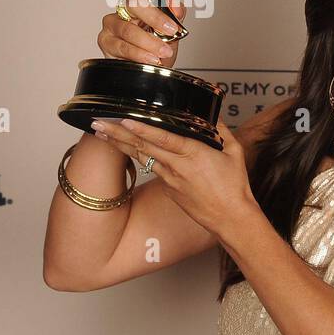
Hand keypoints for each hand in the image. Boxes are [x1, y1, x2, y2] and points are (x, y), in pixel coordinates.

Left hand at [90, 118, 256, 239]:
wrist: (230, 217)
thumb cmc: (234, 187)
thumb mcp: (235, 153)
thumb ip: (223, 131)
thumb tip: (215, 117)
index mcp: (193, 154)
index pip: (162, 138)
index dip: (142, 129)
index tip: (124, 120)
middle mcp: (176, 166)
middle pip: (142, 147)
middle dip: (117, 134)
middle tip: (98, 123)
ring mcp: (169, 179)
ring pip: (141, 157)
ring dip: (120, 144)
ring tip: (102, 133)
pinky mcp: (168, 189)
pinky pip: (153, 169)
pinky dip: (139, 158)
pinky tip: (128, 150)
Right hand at [98, 0, 184, 67]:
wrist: (153, 71)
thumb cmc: (159, 49)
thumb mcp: (173, 33)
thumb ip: (176, 17)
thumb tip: (176, 3)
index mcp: (138, 4)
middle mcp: (122, 12)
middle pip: (132, 4)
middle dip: (155, 18)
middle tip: (171, 30)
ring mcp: (111, 27)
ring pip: (128, 30)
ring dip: (149, 42)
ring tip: (163, 51)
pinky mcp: (106, 43)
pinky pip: (123, 47)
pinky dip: (139, 54)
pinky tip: (150, 58)